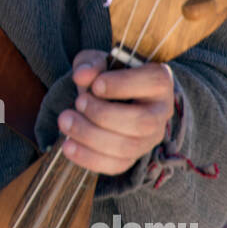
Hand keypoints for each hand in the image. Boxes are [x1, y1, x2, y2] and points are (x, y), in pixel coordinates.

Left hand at [56, 49, 174, 175]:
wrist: (107, 98)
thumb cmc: (106, 75)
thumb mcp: (97, 61)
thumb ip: (90, 63)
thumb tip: (82, 75)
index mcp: (160, 81)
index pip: (154, 82)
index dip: (123, 85)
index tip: (96, 85)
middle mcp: (161, 112)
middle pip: (142, 122)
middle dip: (103, 114)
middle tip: (78, 102)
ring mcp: (149, 138)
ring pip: (127, 147)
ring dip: (90, 136)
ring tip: (65, 121)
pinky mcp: (133, 157)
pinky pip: (115, 165)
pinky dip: (88, 158)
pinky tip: (67, 145)